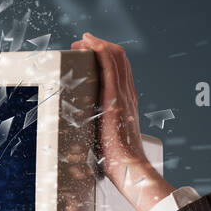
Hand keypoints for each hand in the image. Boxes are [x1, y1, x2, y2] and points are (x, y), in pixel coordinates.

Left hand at [71, 32, 172, 210]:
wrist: (129, 168)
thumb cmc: (117, 160)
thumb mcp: (107, 138)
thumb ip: (99, 128)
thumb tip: (81, 133)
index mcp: (127, 102)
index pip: (121, 69)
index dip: (106, 55)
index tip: (89, 51)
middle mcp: (128, 94)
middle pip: (119, 58)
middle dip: (99, 45)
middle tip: (82, 43)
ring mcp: (123, 95)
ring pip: (115, 56)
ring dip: (96, 43)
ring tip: (81, 41)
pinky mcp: (115, 99)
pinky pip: (110, 66)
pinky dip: (99, 50)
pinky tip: (89, 43)